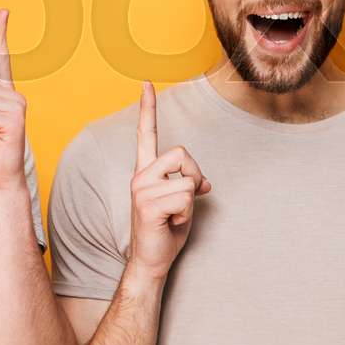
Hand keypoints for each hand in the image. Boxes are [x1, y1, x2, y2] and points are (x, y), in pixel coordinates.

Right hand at [126, 81, 210, 278]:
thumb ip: (189, 185)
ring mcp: (141, 189)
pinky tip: (172, 223)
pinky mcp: (147, 204)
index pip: (145, 134)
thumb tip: (204, 183)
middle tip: (186, 201)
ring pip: (188, 179)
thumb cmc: (166, 231)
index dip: (147, 108)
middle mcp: (140, 175)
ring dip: (191, 200)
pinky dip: (186, 214)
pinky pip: (185, 197)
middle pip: (182, 154)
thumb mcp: (182, 203)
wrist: (151, 261)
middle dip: (195, 176)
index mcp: (145, 171)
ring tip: (175, 216)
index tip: (146, 84)